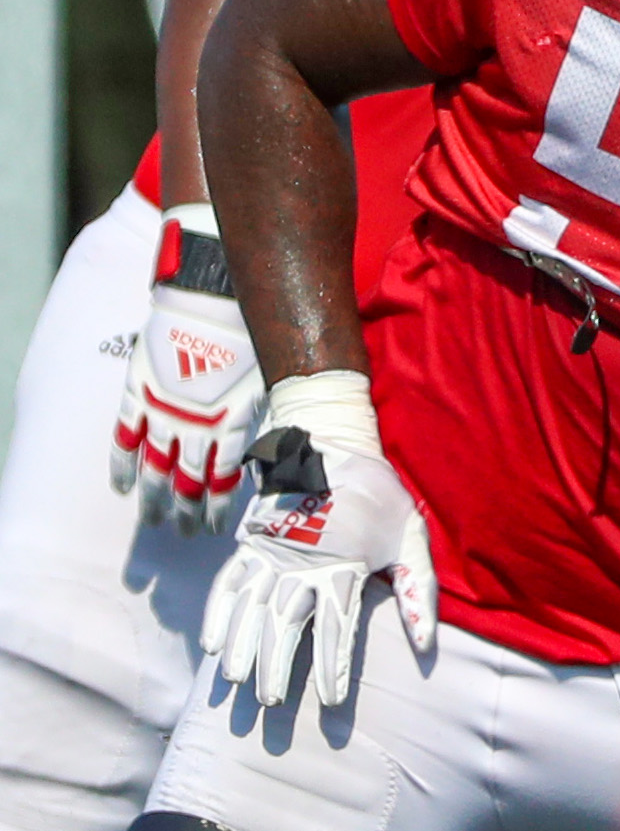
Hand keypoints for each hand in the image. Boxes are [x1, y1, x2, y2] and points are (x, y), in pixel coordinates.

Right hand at [111, 215, 265, 532]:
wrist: (213, 298)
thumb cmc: (254, 335)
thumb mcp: (271, 383)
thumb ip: (269, 419)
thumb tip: (287, 448)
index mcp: (232, 426)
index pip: (224, 481)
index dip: (219, 507)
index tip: (216, 529)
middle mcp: (196, 426)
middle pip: (186, 481)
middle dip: (184, 511)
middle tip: (182, 532)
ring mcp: (163, 411)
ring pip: (155, 468)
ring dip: (154, 497)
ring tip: (154, 520)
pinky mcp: (139, 392)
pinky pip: (125, 437)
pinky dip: (123, 463)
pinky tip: (122, 486)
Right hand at [201, 375, 436, 707]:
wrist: (335, 443)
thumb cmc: (381, 498)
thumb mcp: (411, 540)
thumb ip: (418, 593)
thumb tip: (427, 644)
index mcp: (345, 567)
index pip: (337, 629)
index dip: (332, 668)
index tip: (329, 703)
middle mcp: (303, 565)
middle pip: (286, 625)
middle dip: (277, 666)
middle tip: (271, 703)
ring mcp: (271, 554)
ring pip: (252, 609)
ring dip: (243, 648)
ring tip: (236, 684)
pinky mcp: (250, 543)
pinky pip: (229, 583)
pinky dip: (218, 614)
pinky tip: (212, 646)